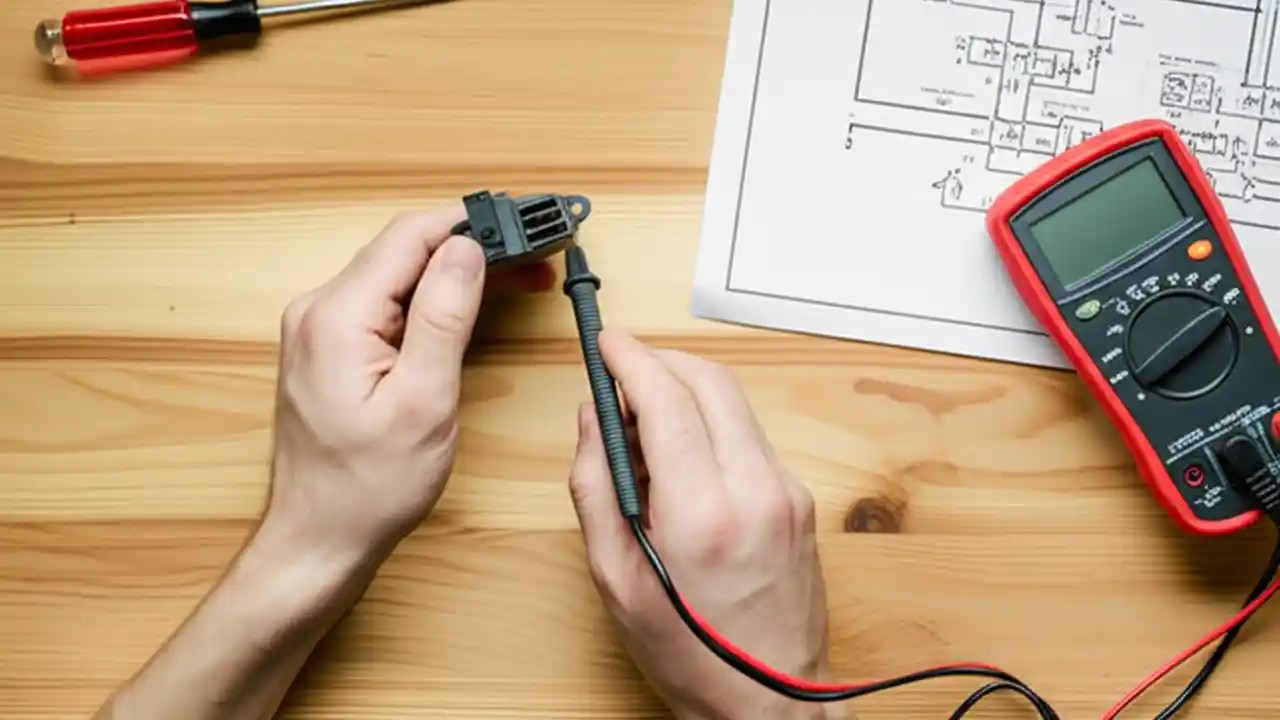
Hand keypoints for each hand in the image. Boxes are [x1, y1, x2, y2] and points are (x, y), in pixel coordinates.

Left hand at [266, 206, 543, 584]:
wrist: (319, 539)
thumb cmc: (368, 488)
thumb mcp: (423, 403)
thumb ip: (444, 319)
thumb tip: (468, 250)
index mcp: (337, 317)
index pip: (411, 236)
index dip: (474, 221)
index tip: (525, 222)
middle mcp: (319, 310)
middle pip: (407, 249)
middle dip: (476, 244)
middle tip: (538, 253)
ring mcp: (322, 327)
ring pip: (401, 273)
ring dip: (459, 270)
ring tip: (521, 273)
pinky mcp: (332, 346)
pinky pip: (389, 302)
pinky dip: (435, 297)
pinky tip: (472, 301)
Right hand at [568, 332, 841, 719]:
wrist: (770, 699)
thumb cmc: (691, 653)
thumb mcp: (615, 578)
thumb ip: (596, 487)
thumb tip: (592, 419)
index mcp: (702, 513)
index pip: (667, 397)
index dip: (630, 358)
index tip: (606, 343)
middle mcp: (755, 490)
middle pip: (709, 381)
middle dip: (661, 360)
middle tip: (621, 369)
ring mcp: (787, 491)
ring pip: (734, 403)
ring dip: (687, 390)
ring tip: (645, 422)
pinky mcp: (801, 499)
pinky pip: (749, 436)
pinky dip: (711, 424)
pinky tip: (684, 456)